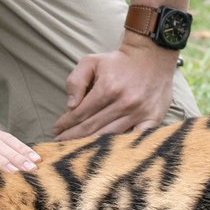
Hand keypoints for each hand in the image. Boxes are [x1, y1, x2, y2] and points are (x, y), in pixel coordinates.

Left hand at [53, 38, 177, 140]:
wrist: (152, 55)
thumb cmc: (118, 61)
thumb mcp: (92, 61)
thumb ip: (76, 81)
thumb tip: (70, 106)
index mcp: (108, 88)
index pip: (81, 113)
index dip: (66, 124)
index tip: (56, 130)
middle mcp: (124, 102)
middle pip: (93, 128)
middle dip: (73, 138)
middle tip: (60, 145)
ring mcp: (140, 112)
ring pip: (110, 136)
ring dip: (91, 146)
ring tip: (77, 151)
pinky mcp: (153, 118)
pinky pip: (136, 139)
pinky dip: (123, 148)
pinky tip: (109, 154)